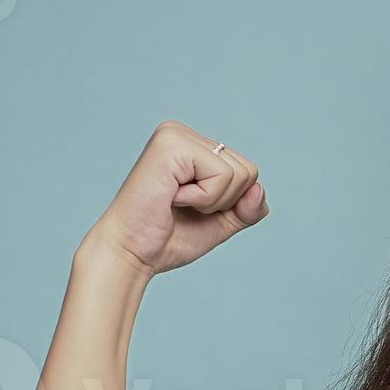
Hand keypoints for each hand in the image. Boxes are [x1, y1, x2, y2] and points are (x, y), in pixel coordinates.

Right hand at [85, 120, 269, 278]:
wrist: (131, 254)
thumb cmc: (167, 239)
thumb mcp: (220, 222)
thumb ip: (247, 208)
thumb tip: (259, 188)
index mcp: (192, 146)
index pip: (247, 172)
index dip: (230, 203)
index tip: (192, 209)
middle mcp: (182, 134)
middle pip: (248, 170)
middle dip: (224, 202)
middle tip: (183, 208)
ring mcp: (176, 135)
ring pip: (240, 173)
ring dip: (212, 202)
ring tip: (176, 202)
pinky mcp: (172, 144)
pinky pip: (222, 175)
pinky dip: (203, 199)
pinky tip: (172, 198)